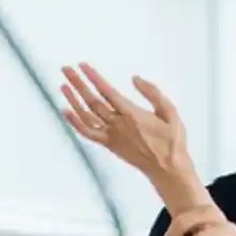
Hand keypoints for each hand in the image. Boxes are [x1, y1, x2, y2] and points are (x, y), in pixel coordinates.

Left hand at [59, 63, 192, 184]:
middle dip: (78, 83)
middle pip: (92, 101)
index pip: (107, 92)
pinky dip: (74, 123)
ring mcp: (111, 136)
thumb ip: (153, 93)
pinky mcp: (109, 145)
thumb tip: (135, 79)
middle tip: (66, 69)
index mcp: (132, 114)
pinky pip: (87, 133)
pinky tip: (66, 112)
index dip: (93, 78)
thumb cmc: (171, 141)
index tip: (83, 66)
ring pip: (86, 116)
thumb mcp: (170, 112)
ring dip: (72, 100)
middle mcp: (118, 125)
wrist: (167, 169)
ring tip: (63, 86)